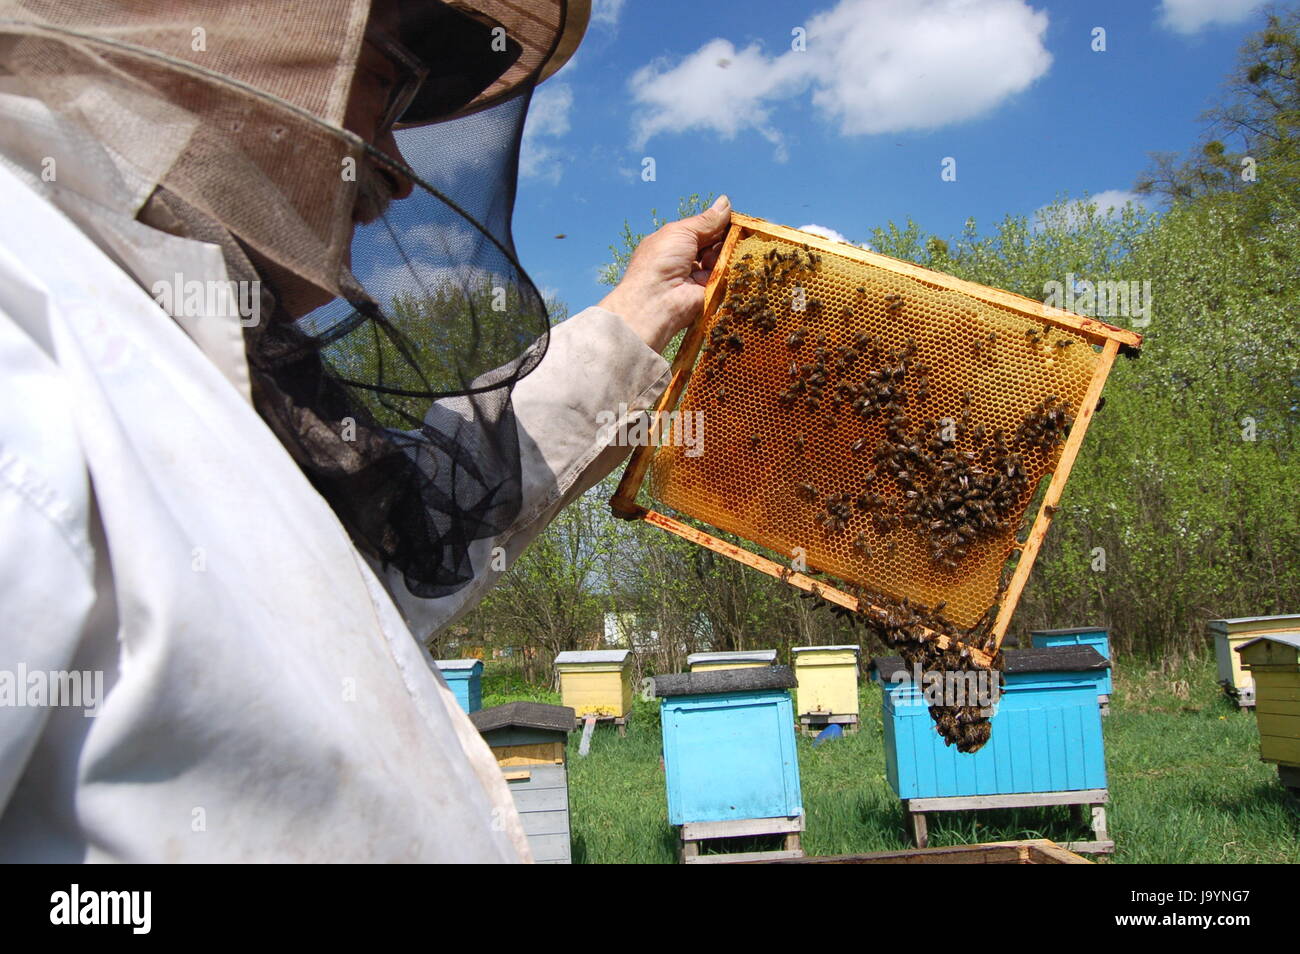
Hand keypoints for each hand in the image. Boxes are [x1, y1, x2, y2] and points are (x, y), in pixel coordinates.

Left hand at [598, 195, 730, 352]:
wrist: (657, 301)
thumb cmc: (661, 261)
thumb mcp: (682, 232)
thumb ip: (706, 220)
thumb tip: (725, 202)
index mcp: (674, 243)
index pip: (701, 230)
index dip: (717, 224)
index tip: (733, 218)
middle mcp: (685, 260)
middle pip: (713, 244)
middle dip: (724, 238)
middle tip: (736, 232)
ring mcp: (698, 277)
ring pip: (721, 259)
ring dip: (725, 253)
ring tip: (724, 252)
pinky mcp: (710, 292)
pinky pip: (725, 277)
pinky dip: (730, 270)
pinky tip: (733, 263)